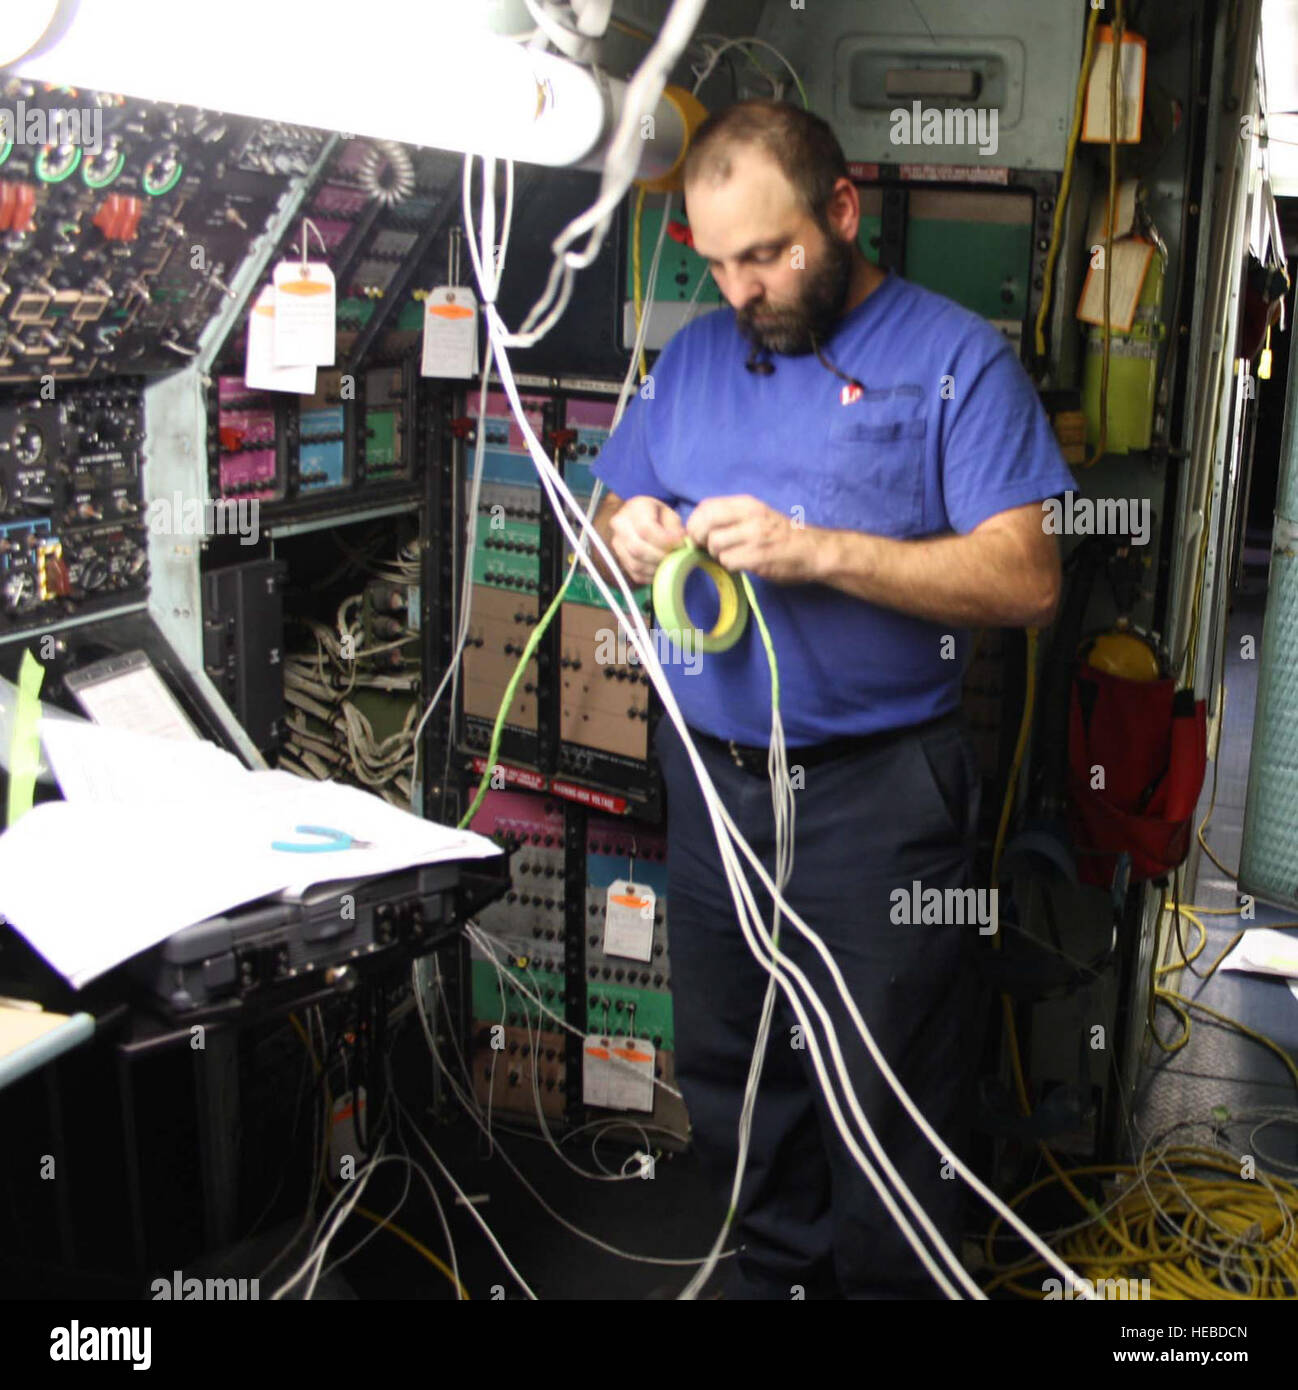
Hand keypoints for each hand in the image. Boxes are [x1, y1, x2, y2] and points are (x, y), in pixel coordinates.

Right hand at [608, 495, 686, 585]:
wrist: (640, 519)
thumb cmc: (658, 516)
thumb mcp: (670, 515)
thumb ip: (676, 529)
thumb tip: (680, 545)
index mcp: (634, 507)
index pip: (645, 528)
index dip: (665, 540)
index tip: (680, 544)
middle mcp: (620, 524)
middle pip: (637, 548)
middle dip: (660, 557)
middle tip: (675, 558)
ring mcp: (617, 543)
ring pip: (635, 564)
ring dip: (656, 568)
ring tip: (670, 565)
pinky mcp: (620, 559)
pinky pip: (635, 574)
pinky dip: (651, 576)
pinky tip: (662, 570)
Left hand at [686, 494, 820, 583]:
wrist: (812, 551)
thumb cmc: (781, 535)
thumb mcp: (756, 516)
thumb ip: (731, 517)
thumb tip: (697, 527)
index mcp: (747, 504)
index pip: (706, 506)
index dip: (695, 522)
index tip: (698, 534)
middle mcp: (749, 516)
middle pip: (705, 523)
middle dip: (699, 538)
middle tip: (707, 548)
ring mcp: (754, 536)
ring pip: (714, 544)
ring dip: (717, 555)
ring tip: (731, 557)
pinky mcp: (757, 556)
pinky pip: (728, 561)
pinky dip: (730, 566)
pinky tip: (742, 565)